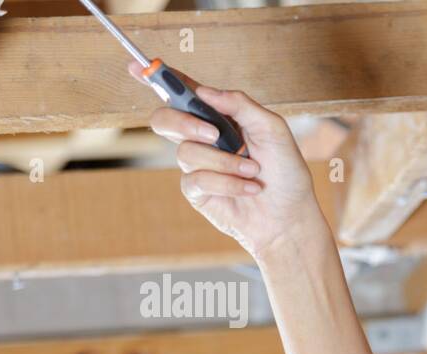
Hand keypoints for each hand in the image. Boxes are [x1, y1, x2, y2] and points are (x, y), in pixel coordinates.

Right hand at [128, 61, 325, 260]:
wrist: (290, 216)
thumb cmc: (285, 172)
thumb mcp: (272, 130)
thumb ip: (241, 105)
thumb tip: (205, 91)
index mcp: (218, 117)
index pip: (183, 93)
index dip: (157, 78)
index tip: (137, 65)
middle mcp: (202, 138)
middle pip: (164, 119)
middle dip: (182, 122)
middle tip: (212, 134)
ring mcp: (197, 165)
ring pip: (186, 152)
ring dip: (225, 162)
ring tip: (254, 171)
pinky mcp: (197, 192)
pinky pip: (196, 179)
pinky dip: (227, 183)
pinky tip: (249, 189)